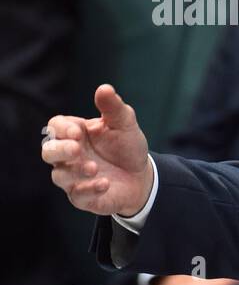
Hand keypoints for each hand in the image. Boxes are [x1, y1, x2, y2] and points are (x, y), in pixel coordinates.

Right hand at [43, 84, 152, 216]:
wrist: (142, 176)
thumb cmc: (127, 147)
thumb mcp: (125, 124)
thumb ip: (113, 108)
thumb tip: (104, 88)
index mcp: (74, 133)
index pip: (55, 127)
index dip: (62, 129)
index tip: (77, 132)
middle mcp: (68, 155)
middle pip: (48, 152)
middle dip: (59, 151)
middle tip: (76, 150)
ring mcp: (73, 177)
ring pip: (59, 176)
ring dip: (75, 172)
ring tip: (94, 168)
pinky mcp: (82, 197)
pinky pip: (77, 196)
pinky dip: (89, 190)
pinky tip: (104, 183)